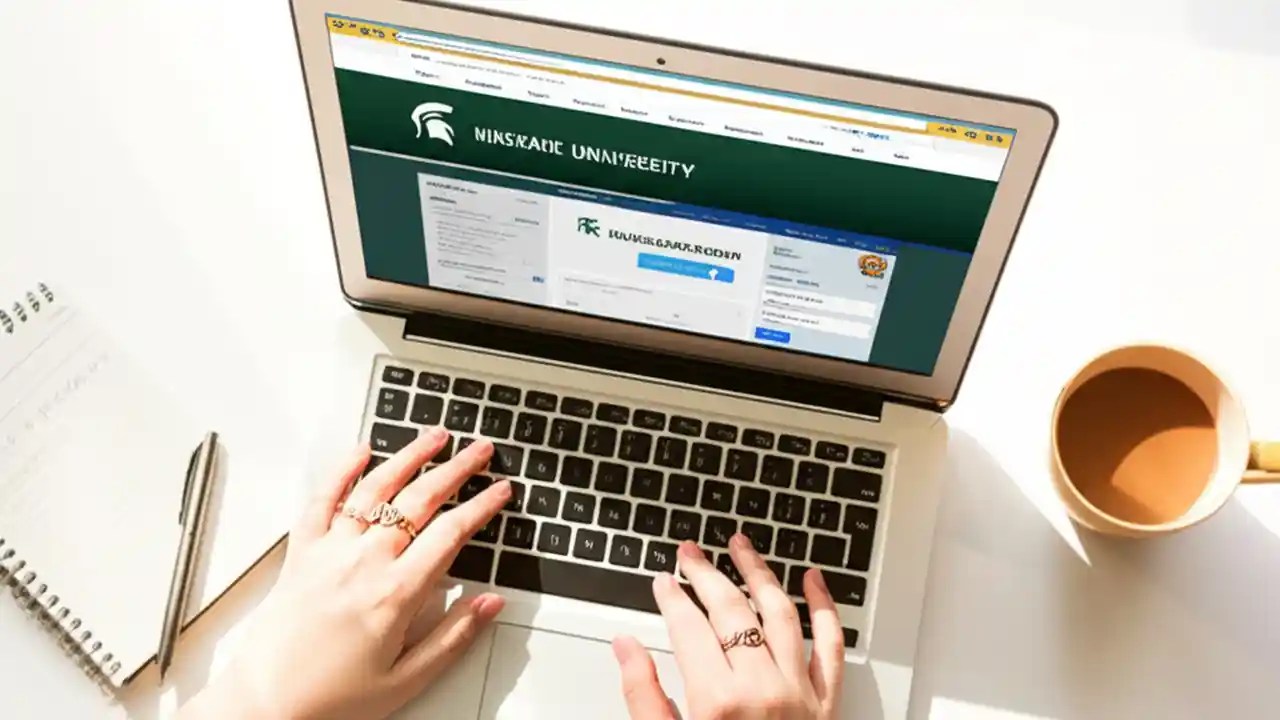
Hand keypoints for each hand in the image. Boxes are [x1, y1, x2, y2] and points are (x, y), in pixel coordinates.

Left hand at [179, 429, 510, 719]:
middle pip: (420, 499)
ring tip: (434, 437)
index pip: (451, 532)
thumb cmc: (331, 699)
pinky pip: (322, 499)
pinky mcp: (301, 553)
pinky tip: (361, 452)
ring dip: (409, 456)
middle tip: (480, 451)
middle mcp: (363, 562)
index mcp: (395, 593)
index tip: (501, 490)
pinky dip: (342, 470)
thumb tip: (490, 604)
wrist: (267, 703)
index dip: (482, 505)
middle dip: (458, 468)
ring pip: (376, 488)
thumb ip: (454, 637)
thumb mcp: (407, 678)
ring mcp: (330, 552)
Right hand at [612, 538, 843, 718]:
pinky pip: (831, 645)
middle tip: (691, 551)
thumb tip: (626, 647)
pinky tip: (815, 580)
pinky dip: (825, 608)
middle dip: (707, 574)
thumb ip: (643, 697)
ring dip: (760, 572)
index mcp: (719, 702)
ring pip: (781, 613)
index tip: (663, 581)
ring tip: (743, 546)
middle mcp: (764, 689)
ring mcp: (800, 694)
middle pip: (732, 610)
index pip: (689, 627)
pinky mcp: (828, 705)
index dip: (672, 597)